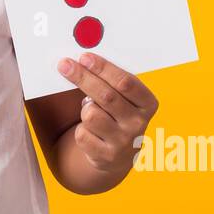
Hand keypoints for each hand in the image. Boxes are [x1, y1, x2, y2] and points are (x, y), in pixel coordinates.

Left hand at [56, 52, 159, 172]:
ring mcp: (123, 142)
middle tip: (65, 65)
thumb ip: (111, 81)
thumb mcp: (125, 99)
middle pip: (106, 96)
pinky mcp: (105, 156)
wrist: (120, 155)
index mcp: (148, 104)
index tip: (84, 57)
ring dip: (85, 109)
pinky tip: (91, 132)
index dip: (103, 68)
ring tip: (92, 113)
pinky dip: (81, 129)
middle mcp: (138, 124)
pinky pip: (82, 134)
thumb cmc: (119, 116)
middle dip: (83, 77)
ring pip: (90, 114)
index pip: (126, 82)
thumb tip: (83, 61)